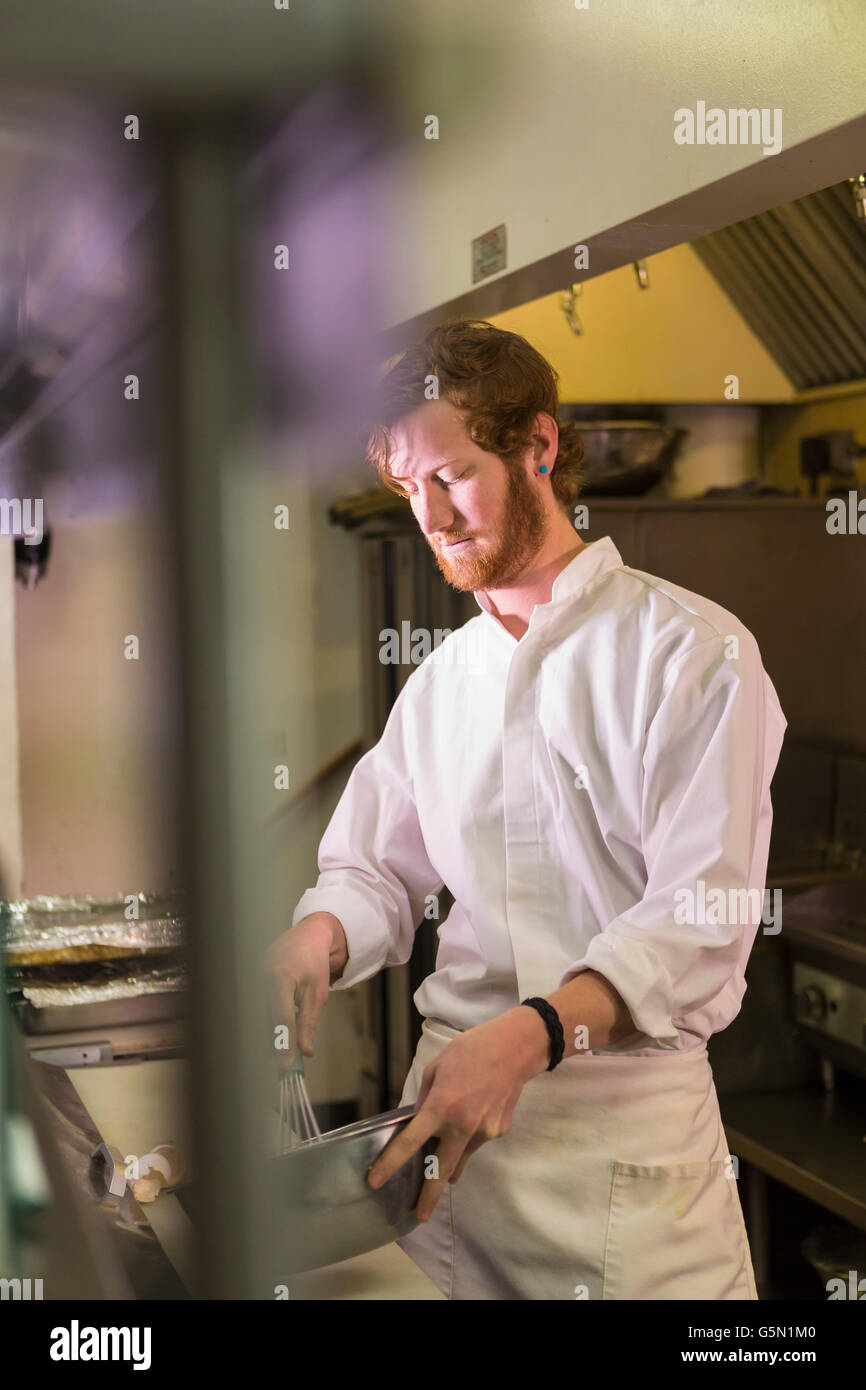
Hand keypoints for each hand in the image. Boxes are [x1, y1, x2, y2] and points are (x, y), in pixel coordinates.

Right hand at [266, 913, 345, 1064]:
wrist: (308, 934)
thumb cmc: (315, 962)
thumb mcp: (317, 993)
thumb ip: (309, 1022)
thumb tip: (306, 1052)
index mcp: (281, 977)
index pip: (281, 1018)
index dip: (283, 1043)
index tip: (285, 1066)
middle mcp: (261, 975)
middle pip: (265, 1019)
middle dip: (274, 1042)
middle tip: (284, 1063)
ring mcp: (253, 975)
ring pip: (259, 1014)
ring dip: (270, 1031)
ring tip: (280, 1049)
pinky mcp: (250, 977)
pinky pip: (257, 1004)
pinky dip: (266, 1019)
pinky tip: (276, 1028)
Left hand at [367, 1007, 547, 1220]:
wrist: (515, 1049)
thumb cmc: (471, 1050)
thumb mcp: (436, 1068)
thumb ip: (425, 1100)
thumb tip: (420, 1124)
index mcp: (442, 1106)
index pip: (410, 1142)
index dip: (390, 1164)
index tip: (375, 1181)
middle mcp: (463, 1125)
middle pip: (441, 1171)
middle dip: (429, 1197)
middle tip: (420, 1215)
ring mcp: (484, 1132)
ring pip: (461, 1157)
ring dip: (450, 1159)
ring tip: (446, 1144)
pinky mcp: (498, 1132)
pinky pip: (476, 1141)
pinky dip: (469, 1135)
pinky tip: (476, 1111)